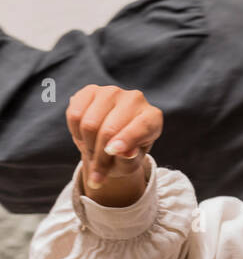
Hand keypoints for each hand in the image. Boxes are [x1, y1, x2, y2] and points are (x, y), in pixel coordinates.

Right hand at [66, 85, 161, 206]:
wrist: (110, 141)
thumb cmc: (125, 155)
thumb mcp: (129, 164)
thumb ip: (128, 160)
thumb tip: (124, 152)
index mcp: (152, 118)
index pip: (140, 127)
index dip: (126, 139)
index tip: (112, 152)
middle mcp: (135, 99)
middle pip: (108, 130)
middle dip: (99, 155)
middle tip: (98, 168)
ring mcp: (112, 92)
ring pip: (88, 123)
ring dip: (86, 145)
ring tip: (93, 151)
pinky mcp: (91, 90)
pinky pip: (74, 114)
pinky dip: (75, 131)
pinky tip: (84, 136)